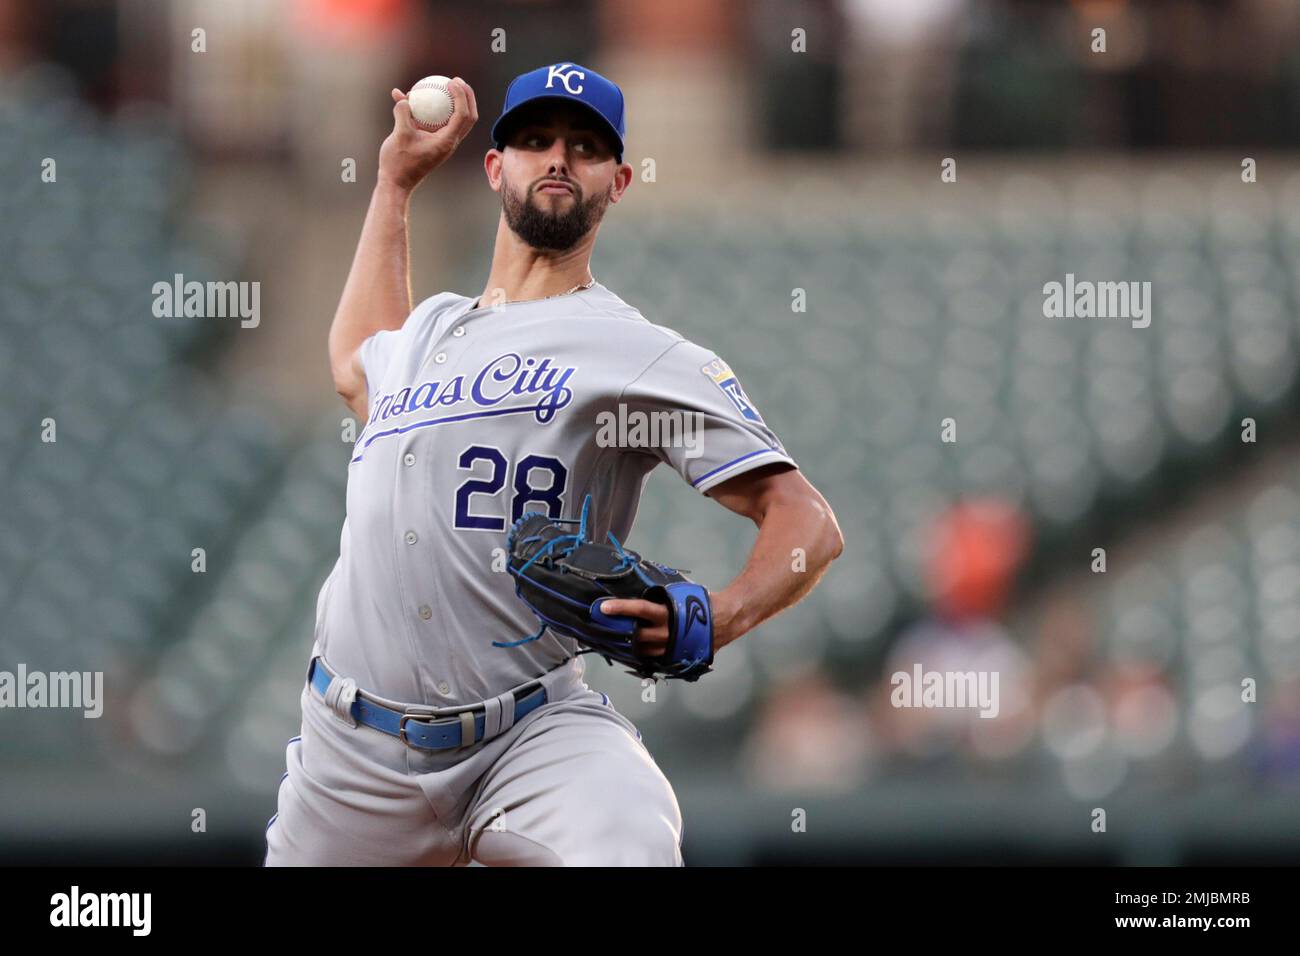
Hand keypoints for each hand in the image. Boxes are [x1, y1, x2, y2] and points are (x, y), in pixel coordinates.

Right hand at [378, 77, 478, 192]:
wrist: (396, 183)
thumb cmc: (398, 162)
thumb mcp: (399, 135)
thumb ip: (403, 114)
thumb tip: (404, 98)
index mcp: (447, 142)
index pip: (463, 115)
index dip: (462, 96)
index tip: (452, 82)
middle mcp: (449, 142)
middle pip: (467, 117)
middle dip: (466, 96)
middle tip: (457, 80)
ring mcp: (442, 143)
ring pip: (453, 119)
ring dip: (452, 101)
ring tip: (444, 84)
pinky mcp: (432, 143)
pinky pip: (435, 122)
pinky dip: (428, 110)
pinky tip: (408, 97)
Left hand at [599, 592, 735, 658]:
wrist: (725, 620)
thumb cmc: (701, 602)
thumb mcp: (679, 594)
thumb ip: (659, 597)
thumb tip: (638, 592)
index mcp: (668, 614)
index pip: (640, 610)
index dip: (620, 608)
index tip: (603, 607)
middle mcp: (667, 633)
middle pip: (635, 635)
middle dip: (620, 631)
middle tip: (607, 625)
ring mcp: (670, 649)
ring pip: (641, 651)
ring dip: (628, 645)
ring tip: (616, 637)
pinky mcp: (674, 659)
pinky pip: (651, 660)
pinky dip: (641, 655)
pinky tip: (632, 649)